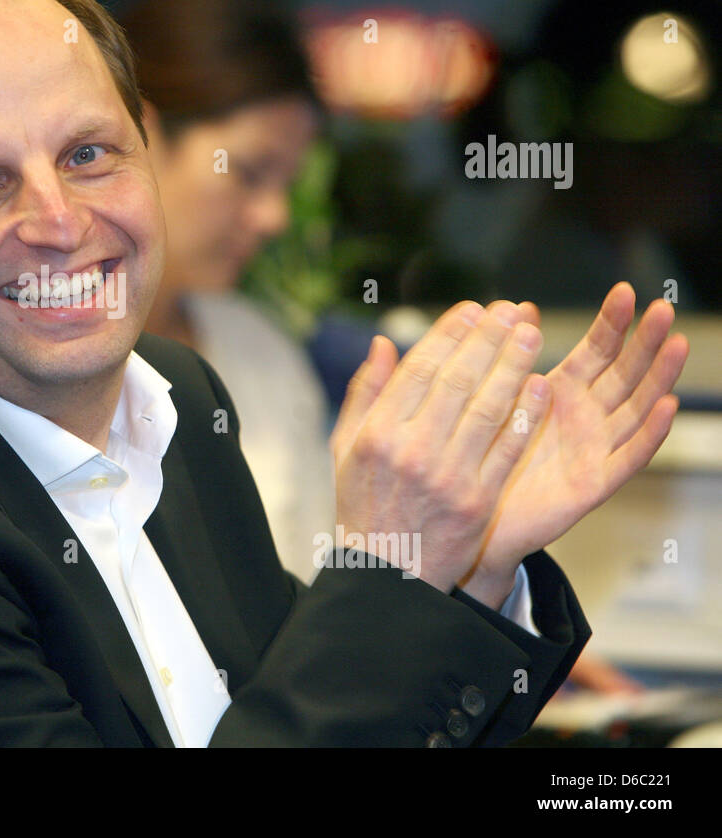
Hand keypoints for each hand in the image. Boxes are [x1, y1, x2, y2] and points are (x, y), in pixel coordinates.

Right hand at [330, 299, 549, 592]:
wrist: (386, 574)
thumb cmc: (364, 504)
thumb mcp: (346, 447)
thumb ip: (364, 393)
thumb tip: (384, 343)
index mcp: (377, 433)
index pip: (419, 369)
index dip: (449, 334)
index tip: (472, 310)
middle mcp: (411, 450)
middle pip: (458, 381)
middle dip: (488, 339)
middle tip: (511, 309)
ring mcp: (447, 477)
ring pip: (488, 409)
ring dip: (513, 366)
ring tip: (532, 333)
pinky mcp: (478, 501)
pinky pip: (508, 450)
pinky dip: (525, 417)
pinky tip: (540, 387)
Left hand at [459, 283, 687, 605]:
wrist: (472, 516)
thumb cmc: (483, 454)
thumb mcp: (495, 397)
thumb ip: (508, 355)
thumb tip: (519, 306)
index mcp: (563, 392)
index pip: (597, 349)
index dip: (613, 322)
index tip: (625, 290)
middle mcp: (586, 417)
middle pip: (625, 372)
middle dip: (645, 340)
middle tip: (662, 307)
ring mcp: (594, 449)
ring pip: (636, 408)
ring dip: (658, 377)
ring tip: (675, 344)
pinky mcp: (593, 483)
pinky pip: (628, 457)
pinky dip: (649, 433)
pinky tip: (664, 406)